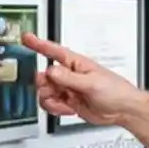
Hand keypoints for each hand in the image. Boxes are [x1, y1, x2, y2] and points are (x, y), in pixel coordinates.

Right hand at [22, 32, 147, 125]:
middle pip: (44, 76)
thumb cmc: (115, 91)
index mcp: (76, 64)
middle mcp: (70, 75)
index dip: (38, 44)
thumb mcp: (91, 83)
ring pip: (45, 92)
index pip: (53, 51)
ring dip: (50, 99)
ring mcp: (68, 89)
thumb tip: (51, 71)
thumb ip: (69, 78)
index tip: (26, 38)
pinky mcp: (69, 102)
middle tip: (55, 90)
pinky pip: (52, 103)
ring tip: (63, 102)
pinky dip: (55, 108)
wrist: (122, 110)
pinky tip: (66, 109)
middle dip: (45, 85)